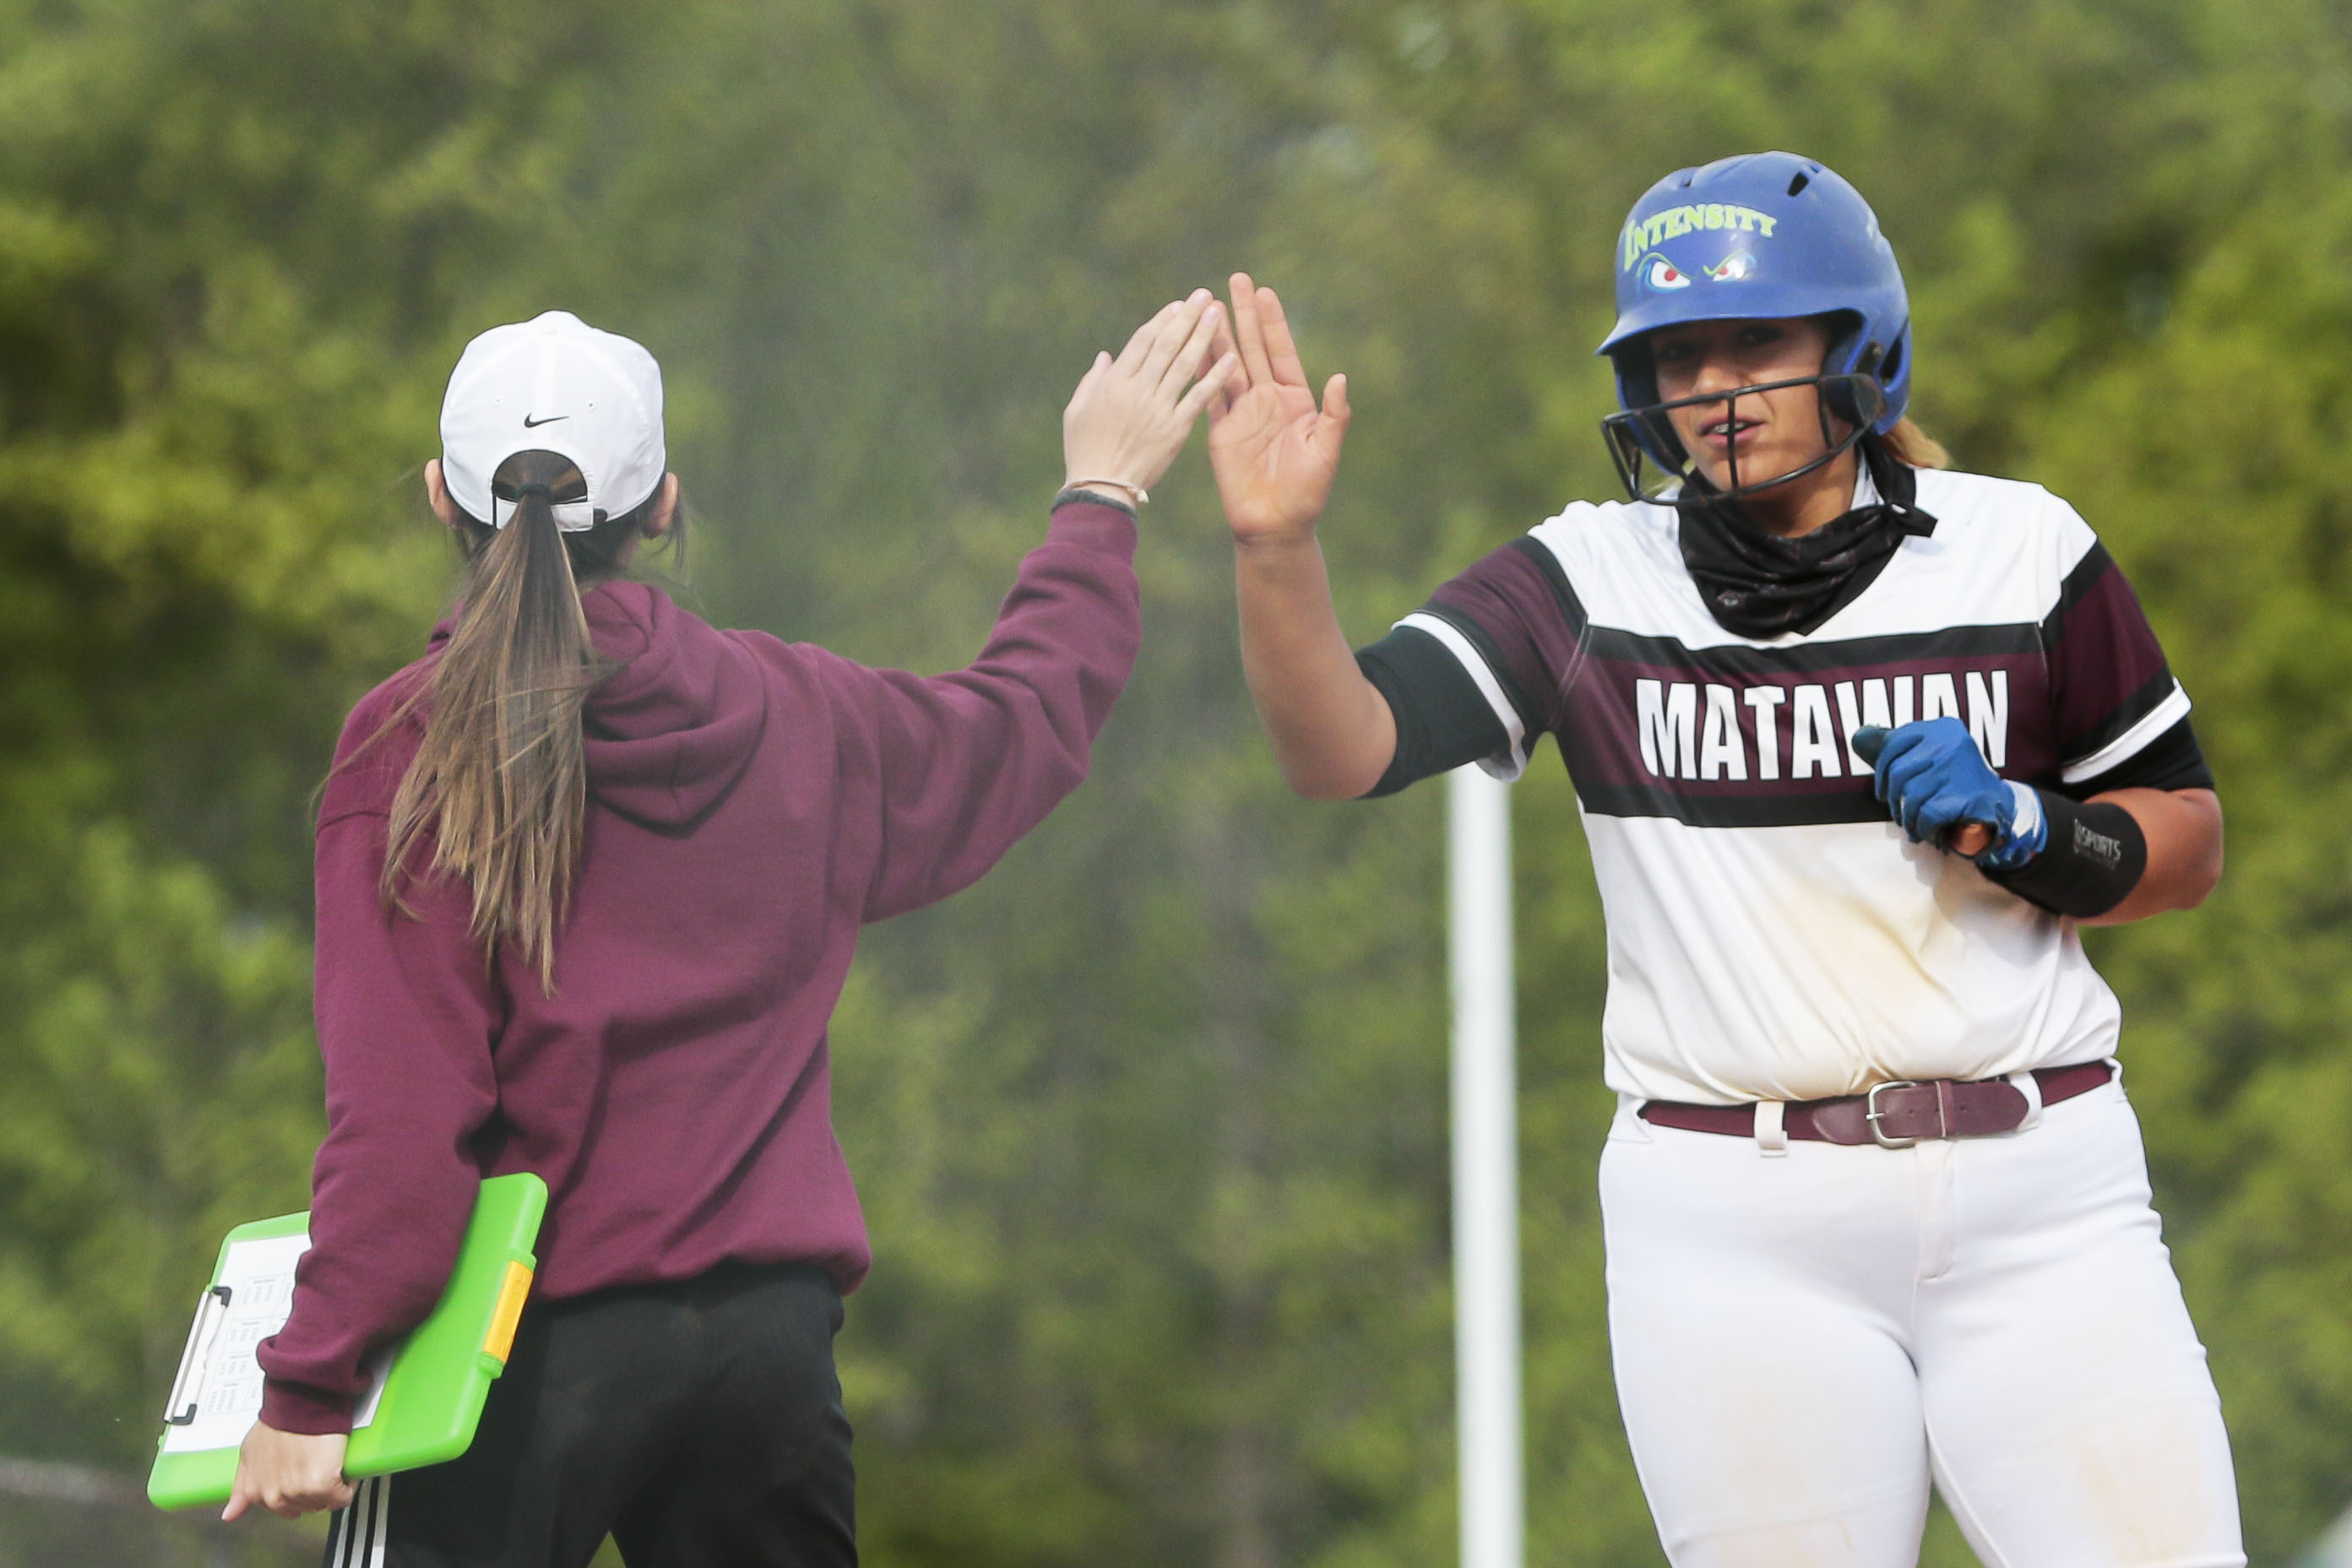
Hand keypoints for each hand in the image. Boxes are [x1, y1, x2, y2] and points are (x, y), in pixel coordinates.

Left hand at [223, 1422, 353, 1520]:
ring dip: (330, 1489)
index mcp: (254, 1492)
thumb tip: (229, 1516)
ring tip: (329, 1464)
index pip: (283, 1509)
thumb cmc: (280, 1422)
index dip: (297, 1491)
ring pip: (323, 1504)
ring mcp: (298, 1493)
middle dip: (313, 1492)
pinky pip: (342, 1497)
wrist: (302, 1404)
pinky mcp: (322, 1486)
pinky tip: (341, 1468)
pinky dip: (347, 1485)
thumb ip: (240, 1487)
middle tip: (316, 1466)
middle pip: (304, 1508)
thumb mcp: (250, 1453)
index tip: (303, 1475)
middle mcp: (273, 1497)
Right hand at [1061, 289, 1236, 500]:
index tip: (1177, 305)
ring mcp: (1158, 407)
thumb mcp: (1077, 411)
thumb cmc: (1084, 450)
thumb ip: (1092, 381)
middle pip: (1166, 344)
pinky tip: (1232, 358)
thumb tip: (1106, 356)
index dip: (1162, 320)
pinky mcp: (1175, 429)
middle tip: (1204, 295)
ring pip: (1185, 363)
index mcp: (1114, 381)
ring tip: (1218, 313)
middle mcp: (1138, 388)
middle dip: (1186, 317)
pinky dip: (1216, 376)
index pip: (1142, 341)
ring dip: (1203, 335)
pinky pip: (1199, 398)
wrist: (1101, 487)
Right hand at [1205, 273, 1350, 545]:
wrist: (1275, 526)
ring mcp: (1242, 414)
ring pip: (1228, 366)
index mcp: (1295, 401)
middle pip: (1253, 349)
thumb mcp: (1326, 452)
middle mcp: (1267, 401)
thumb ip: (1333, 415)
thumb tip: (1340, 378)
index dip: (1273, 323)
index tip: (1265, 292)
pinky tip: (1193, 347)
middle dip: (1244, 314)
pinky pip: (1209, 395)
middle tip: (1235, 280)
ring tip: (1207, 305)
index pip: (1281, 352)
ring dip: (1219, 336)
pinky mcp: (1220, 431)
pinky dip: (1202, 371)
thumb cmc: (1307, 493)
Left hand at [1868, 717, 2039, 862]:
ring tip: (1914, 823)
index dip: (1882, 770)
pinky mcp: (1963, 797)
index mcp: (1942, 728)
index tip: (1884, 789)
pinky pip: (1925, 815)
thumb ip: (1902, 748)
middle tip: (1899, 812)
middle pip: (1898, 773)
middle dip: (1893, 799)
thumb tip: (1859, 738)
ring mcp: (1956, 770)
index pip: (1893, 742)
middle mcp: (1950, 744)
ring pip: (1909, 797)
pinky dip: (1922, 827)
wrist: (2000, 806)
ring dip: (1907, 817)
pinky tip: (1928, 831)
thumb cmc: (1956, 781)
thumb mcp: (1933, 754)